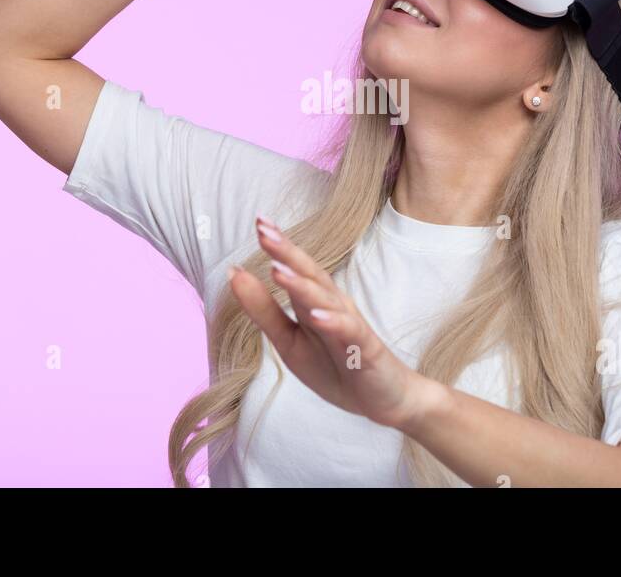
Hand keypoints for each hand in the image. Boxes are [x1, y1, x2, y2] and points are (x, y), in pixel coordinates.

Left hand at [227, 215, 437, 429]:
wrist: (386, 399)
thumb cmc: (336, 367)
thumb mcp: (289, 341)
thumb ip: (263, 310)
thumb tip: (233, 274)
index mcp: (315, 301)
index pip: (294, 268)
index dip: (278, 246)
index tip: (259, 220)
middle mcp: (334, 306)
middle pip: (310, 274)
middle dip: (287, 252)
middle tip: (264, 230)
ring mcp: (351, 326)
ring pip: (326, 300)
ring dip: (302, 285)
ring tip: (277, 270)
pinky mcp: (366, 349)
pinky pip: (349, 333)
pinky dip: (333, 322)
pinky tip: (316, 315)